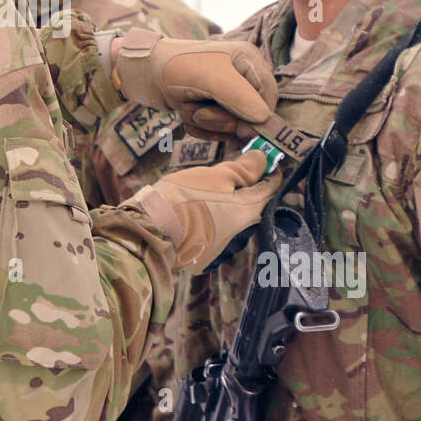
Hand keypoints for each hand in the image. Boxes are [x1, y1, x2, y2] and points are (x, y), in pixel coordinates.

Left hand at [112, 29, 276, 139]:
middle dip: (221, 119)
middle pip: (248, 116)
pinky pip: (212, 129)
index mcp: (248, 61)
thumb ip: (240, 98)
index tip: (240, 128)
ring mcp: (224, 92)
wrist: (141, 72)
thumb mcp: (210, 79)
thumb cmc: (176, 67)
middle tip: (200, 110)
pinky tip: (183, 110)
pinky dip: (196, 126)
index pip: (268, 98)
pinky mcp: (209, 105)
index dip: (255, 117)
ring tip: (188, 104)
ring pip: (228, 126)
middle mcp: (240, 76)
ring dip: (205, 122)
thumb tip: (263, 120)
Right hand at [135, 151, 282, 269]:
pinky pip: (214, 239)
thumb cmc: (184, 198)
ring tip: (204, 200)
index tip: (268, 165)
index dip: (270, 175)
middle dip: (243, 195)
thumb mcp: (214, 176)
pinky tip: (194, 219)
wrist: (150, 228)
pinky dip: (209, 228)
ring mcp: (223, 252)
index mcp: (248, 213)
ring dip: (225, 213)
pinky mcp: (204, 261)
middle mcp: (241, 237)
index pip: (270, 190)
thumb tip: (263, 159)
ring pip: (232, 226)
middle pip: (250, 209)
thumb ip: (243, 168)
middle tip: (226, 179)